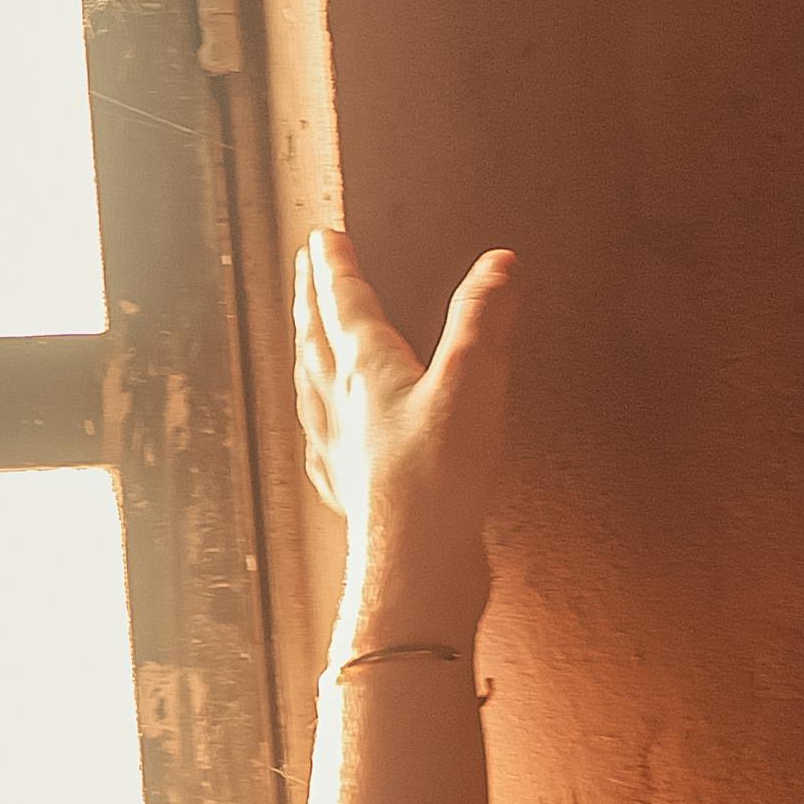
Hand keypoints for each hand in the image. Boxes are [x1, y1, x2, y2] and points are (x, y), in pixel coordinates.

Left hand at [296, 225, 516, 646]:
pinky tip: (326, 431)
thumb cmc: (440, 476)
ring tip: (307, 338)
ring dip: (310, 351)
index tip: (322, 237)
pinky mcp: (354, 491)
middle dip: (312, 299)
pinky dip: (322, 416)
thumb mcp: (473, 382)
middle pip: (317, 340)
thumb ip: (484, 319)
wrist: (414, 565)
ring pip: (313, 386)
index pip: (345, 304)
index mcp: (366, 371)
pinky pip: (325, 438)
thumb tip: (499, 263)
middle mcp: (341, 406)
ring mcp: (340, 450)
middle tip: (304, 271)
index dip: (337, 267)